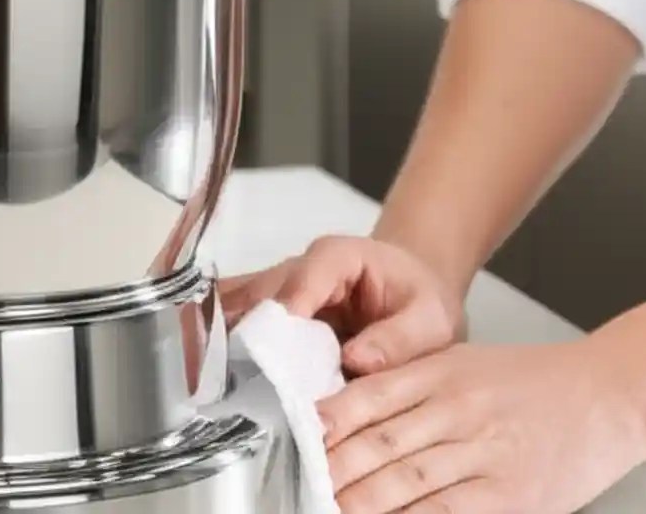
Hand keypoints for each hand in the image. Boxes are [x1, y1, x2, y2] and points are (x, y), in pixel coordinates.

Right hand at [221, 236, 466, 375]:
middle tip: (234, 380)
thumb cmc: (419, 304)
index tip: (272, 346)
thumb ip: (399, 339)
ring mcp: (274, 289)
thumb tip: (355, 360)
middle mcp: (297, 267)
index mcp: (339, 257)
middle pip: (259, 295)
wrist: (407, 294)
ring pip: (237, 308)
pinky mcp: (263, 313)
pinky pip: (234, 324)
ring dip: (227, 345)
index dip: (287, 309)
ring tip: (218, 386)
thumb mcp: (429, 322)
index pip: (306, 276)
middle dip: (245, 335)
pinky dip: (223, 350)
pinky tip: (216, 381)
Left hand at [319, 341, 645, 512]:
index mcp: (436, 373)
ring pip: (407, 481)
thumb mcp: (457, 363)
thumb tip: (335, 410)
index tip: (289, 443)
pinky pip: (449, 512)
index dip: (322, 425)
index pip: (364, 398)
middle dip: (331, 470)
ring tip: (326, 509)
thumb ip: (401, 383)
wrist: (606, 395)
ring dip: (360, 501)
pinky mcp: (509, 494)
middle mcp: (456, 409)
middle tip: (295, 487)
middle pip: (378, 443)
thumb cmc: (525, 381)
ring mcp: (483, 451)